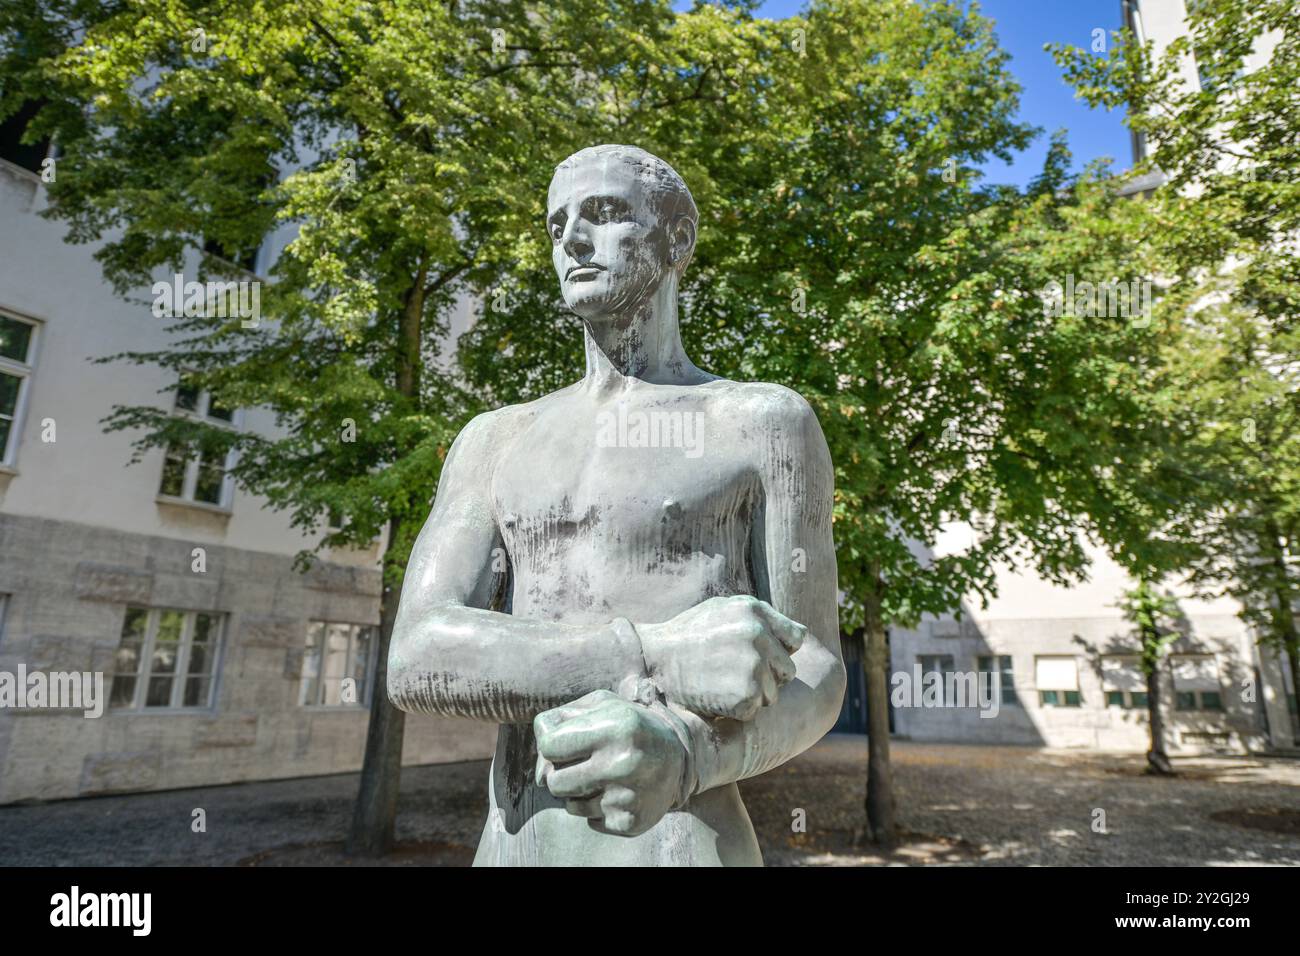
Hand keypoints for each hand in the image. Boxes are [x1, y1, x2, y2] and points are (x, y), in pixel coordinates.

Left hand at [534, 690, 689, 836]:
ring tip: (603, 776)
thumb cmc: (630, 726)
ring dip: (579, 792)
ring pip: (569, 805)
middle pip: (553, 781)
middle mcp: (623, 762)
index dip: (549, 744)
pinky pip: (590, 821)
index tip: (565, 741)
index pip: (548, 745)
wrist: (681, 757)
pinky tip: (618, 792)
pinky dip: (597, 809)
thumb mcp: (601, 705)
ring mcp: (627, 797)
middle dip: (561, 772)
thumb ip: (560, 721)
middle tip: (585, 762)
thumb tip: (538, 770)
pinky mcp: (630, 823)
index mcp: (616, 726)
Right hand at [638, 594, 804, 719]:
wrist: (652, 661)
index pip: (796, 638)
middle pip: (787, 671)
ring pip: (772, 695)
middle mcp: (758, 634)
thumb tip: (798, 635)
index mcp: (754, 610)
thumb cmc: (685, 637)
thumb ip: (758, 618)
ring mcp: (754, 665)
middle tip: (732, 675)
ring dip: (751, 696)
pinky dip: (736, 712)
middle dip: (767, 678)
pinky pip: (754, 711)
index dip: (779, 651)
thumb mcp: (721, 610)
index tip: (760, 657)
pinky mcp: (746, 694)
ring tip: (719, 684)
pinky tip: (713, 697)